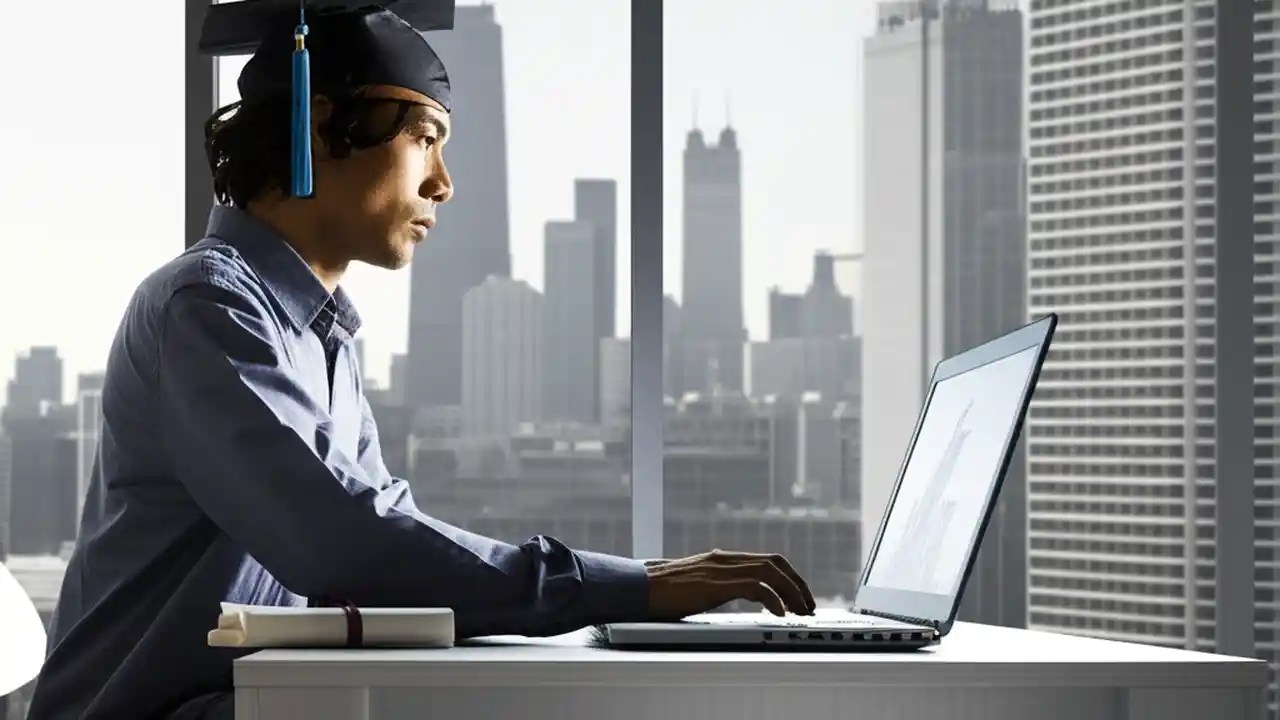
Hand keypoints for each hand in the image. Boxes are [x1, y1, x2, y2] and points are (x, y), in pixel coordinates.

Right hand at [645, 549, 816, 620]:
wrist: (636, 588)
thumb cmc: (660, 590)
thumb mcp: (695, 584)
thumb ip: (716, 584)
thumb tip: (734, 595)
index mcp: (721, 559)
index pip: (767, 559)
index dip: (789, 576)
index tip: (799, 596)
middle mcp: (724, 559)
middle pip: (775, 562)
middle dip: (797, 584)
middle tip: (808, 606)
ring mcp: (720, 569)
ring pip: (770, 571)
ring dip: (791, 592)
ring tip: (800, 611)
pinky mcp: (715, 584)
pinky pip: (755, 586)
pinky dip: (773, 598)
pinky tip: (778, 613)